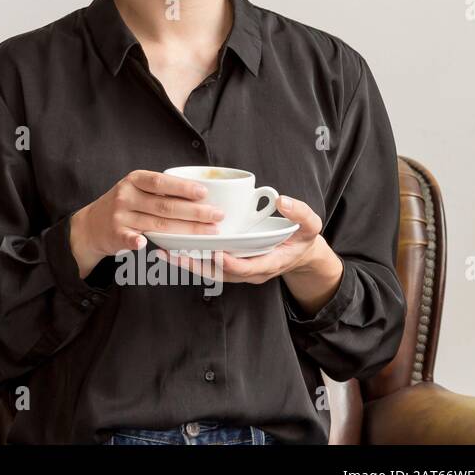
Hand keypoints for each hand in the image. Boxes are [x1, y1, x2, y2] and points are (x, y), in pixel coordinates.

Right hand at [72, 169, 225, 272]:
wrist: (92, 224)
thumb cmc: (124, 205)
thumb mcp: (137, 188)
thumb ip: (161, 189)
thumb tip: (202, 193)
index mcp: (134, 180)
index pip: (161, 182)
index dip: (183, 187)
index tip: (205, 193)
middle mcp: (126, 196)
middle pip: (165, 205)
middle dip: (195, 211)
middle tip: (217, 216)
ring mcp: (120, 216)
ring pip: (157, 224)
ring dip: (186, 230)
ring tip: (209, 232)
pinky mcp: (116, 235)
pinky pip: (129, 238)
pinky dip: (136, 241)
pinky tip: (144, 244)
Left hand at [157, 194, 325, 283]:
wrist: (298, 251)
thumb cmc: (301, 237)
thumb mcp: (309, 225)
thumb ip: (300, 213)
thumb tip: (282, 201)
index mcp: (269, 263)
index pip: (247, 268)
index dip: (231, 263)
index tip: (216, 253)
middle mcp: (250, 271)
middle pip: (220, 274)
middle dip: (198, 266)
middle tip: (176, 254)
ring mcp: (238, 270)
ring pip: (209, 272)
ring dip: (187, 264)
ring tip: (164, 253)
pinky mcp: (229, 265)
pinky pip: (207, 265)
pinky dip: (189, 259)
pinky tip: (170, 249)